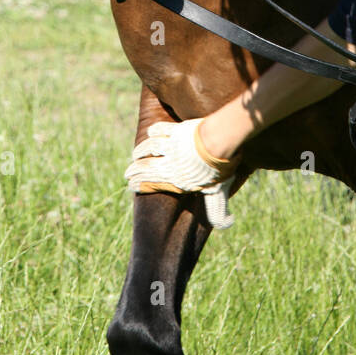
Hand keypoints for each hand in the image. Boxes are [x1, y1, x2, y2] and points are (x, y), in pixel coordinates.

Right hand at [124, 118, 240, 228]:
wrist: (217, 145)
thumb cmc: (218, 172)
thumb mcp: (218, 194)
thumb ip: (218, 211)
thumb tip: (227, 224)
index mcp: (177, 180)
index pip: (153, 183)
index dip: (140, 184)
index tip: (132, 185)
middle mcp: (170, 164)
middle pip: (146, 166)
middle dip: (135, 170)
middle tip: (127, 173)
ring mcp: (172, 146)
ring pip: (150, 148)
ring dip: (140, 151)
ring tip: (135, 155)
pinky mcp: (177, 130)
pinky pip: (161, 130)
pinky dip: (154, 131)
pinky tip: (151, 132)